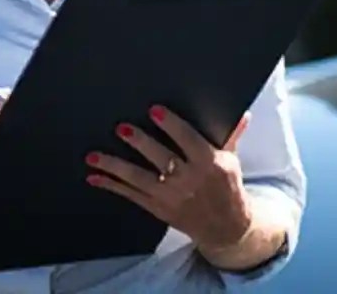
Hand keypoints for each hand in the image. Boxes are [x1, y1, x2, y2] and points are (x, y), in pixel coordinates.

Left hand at [85, 106, 254, 255]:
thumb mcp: (231, 160)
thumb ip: (231, 137)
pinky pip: (131, 195)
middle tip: (121, 128)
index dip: (172, 125)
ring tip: (94, 156)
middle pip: (160, 158)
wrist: (224, 226)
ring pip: (139, 178)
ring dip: (115, 166)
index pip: (188, 140)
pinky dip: (111, 186)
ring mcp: (170, 196)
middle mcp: (188, 180)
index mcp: (208, 163)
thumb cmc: (226, 187)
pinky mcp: (157, 208)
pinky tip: (94, 177)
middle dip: (140, 143)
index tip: (155, 111)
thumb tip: (242, 115)